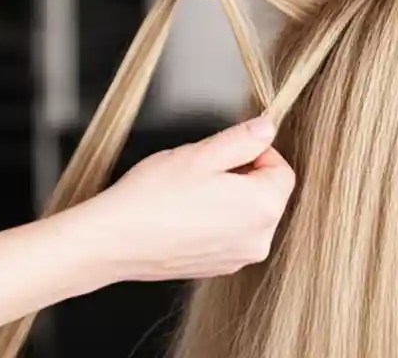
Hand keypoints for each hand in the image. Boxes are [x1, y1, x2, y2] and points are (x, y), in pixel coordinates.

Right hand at [75, 115, 294, 281]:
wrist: (115, 241)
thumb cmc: (153, 197)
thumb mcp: (201, 153)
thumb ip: (242, 139)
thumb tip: (267, 129)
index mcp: (263, 207)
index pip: (282, 171)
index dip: (258, 152)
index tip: (230, 148)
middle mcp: (258, 239)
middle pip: (267, 195)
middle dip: (242, 176)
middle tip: (203, 168)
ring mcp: (237, 259)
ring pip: (246, 216)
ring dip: (228, 198)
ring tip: (189, 192)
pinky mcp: (217, 269)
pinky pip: (228, 236)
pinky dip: (214, 221)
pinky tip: (183, 214)